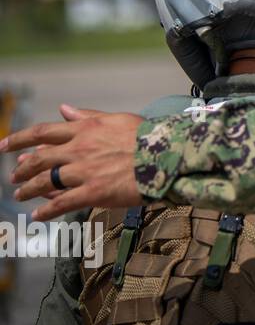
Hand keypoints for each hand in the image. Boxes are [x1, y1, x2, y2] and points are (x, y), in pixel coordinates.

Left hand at [1, 105, 146, 219]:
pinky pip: (63, 203)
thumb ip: (87, 115)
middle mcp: (79, 149)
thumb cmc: (147, 137)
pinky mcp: (93, 192)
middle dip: (22, 169)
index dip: (19, 139)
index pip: (42, 133)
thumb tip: (64, 109)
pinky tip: (37, 216)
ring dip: (28, 190)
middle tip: (14, 176)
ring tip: (20, 195)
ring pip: (45, 182)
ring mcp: (84, 172)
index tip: (4, 146)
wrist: (168, 156)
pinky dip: (47, 211)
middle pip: (39, 159)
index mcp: (84, 129)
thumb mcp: (116, 119)